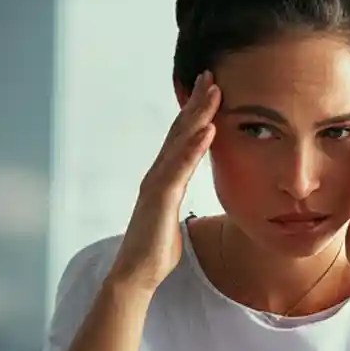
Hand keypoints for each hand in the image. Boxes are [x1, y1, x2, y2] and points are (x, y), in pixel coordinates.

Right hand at [108, 71, 220, 292]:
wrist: (136, 275)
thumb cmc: (154, 250)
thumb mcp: (171, 217)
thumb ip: (177, 199)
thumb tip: (181, 193)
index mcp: (163, 179)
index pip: (181, 139)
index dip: (195, 114)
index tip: (209, 91)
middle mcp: (157, 175)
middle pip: (179, 131)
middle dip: (196, 102)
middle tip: (211, 75)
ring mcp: (157, 184)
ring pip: (179, 142)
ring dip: (198, 115)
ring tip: (214, 91)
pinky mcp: (160, 198)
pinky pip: (180, 168)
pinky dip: (194, 147)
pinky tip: (208, 129)